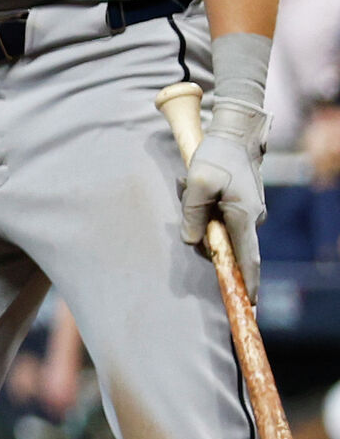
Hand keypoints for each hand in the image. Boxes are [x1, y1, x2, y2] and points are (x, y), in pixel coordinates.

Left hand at [181, 96, 267, 293]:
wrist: (235, 133)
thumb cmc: (216, 156)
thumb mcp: (197, 183)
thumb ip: (193, 215)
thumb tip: (192, 242)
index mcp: (244, 218)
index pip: (248, 261)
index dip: (247, 284)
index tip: (248, 305)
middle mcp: (250, 219)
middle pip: (224, 244)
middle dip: (201, 232)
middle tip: (187, 200)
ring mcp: (247, 211)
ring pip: (217, 226)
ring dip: (197, 212)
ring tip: (187, 183)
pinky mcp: (240, 203)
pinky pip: (217, 213)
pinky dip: (202, 204)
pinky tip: (192, 182)